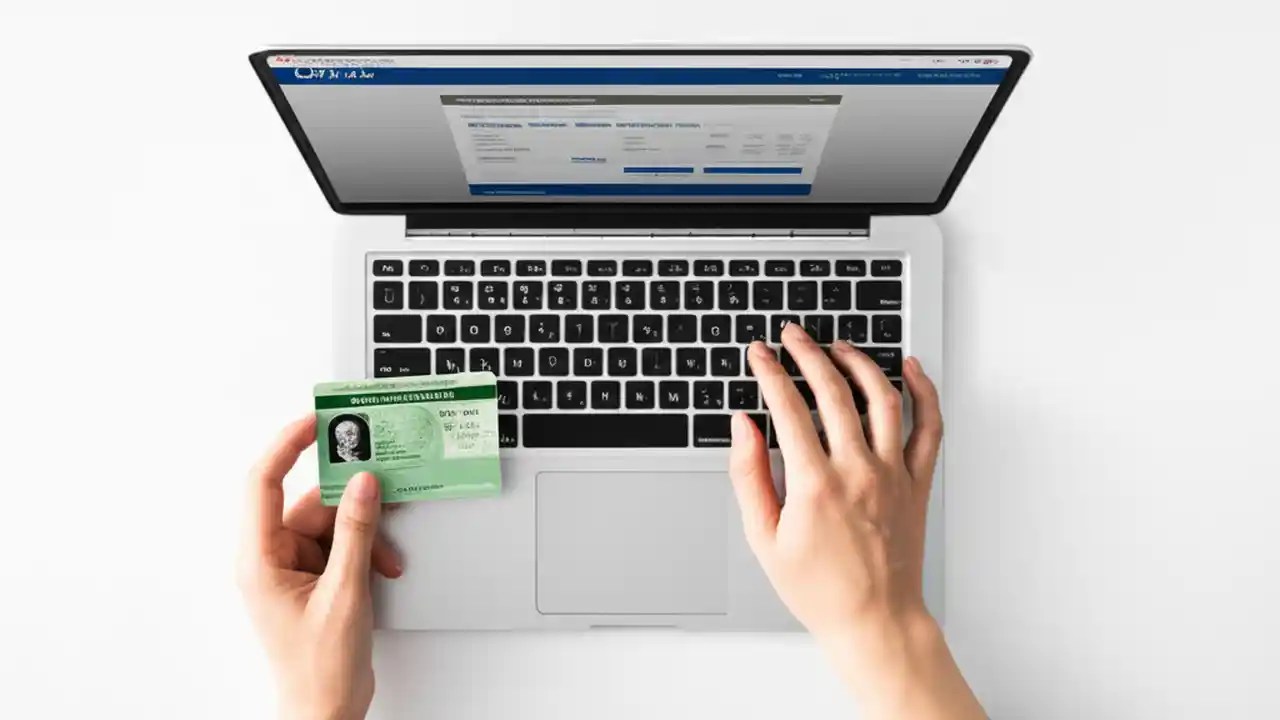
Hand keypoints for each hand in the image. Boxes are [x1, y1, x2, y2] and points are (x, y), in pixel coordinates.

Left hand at [237, 415, 401, 719]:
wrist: (325, 712)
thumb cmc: (319, 670)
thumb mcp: (345, 593)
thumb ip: (356, 533)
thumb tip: (363, 485)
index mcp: (259, 559)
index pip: (264, 482)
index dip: (287, 445)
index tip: (316, 421)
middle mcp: (269, 559)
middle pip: (310, 503)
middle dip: (352, 506)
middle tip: (383, 486)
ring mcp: (291, 569)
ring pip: (331, 525)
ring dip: (365, 535)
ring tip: (386, 558)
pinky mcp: (312, 580)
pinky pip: (339, 546)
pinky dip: (365, 552)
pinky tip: (382, 568)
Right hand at [730, 324, 981, 718]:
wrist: (874, 620)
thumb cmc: (818, 589)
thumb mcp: (763, 538)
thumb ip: (749, 476)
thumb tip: (743, 426)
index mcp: (815, 485)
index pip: (788, 408)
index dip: (770, 372)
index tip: (760, 353)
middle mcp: (857, 472)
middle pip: (833, 391)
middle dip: (808, 353)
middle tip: (793, 335)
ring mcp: (893, 474)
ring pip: (883, 398)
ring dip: (859, 362)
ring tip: (838, 346)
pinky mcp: (917, 483)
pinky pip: (929, 427)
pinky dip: (924, 392)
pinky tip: (910, 369)